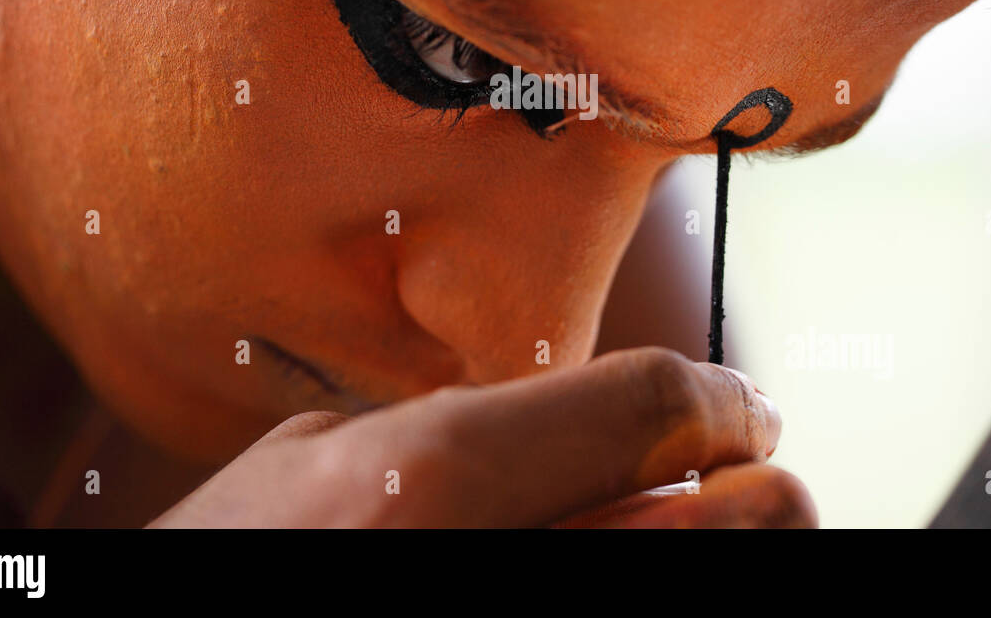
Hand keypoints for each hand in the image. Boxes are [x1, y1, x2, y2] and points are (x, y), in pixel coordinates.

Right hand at [149, 347, 815, 527]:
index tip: (734, 403)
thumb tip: (569, 412)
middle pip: (740, 518)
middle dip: (759, 483)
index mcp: (431, 480)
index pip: (651, 402)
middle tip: (746, 462)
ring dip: (722, 538)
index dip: (715, 395)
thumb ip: (451, 426)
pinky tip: (629, 551)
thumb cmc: (232, 557)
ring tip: (688, 515)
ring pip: (713, 579)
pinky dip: (663, 575)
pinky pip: (655, 615)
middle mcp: (499, 566)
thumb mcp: (314, 459)